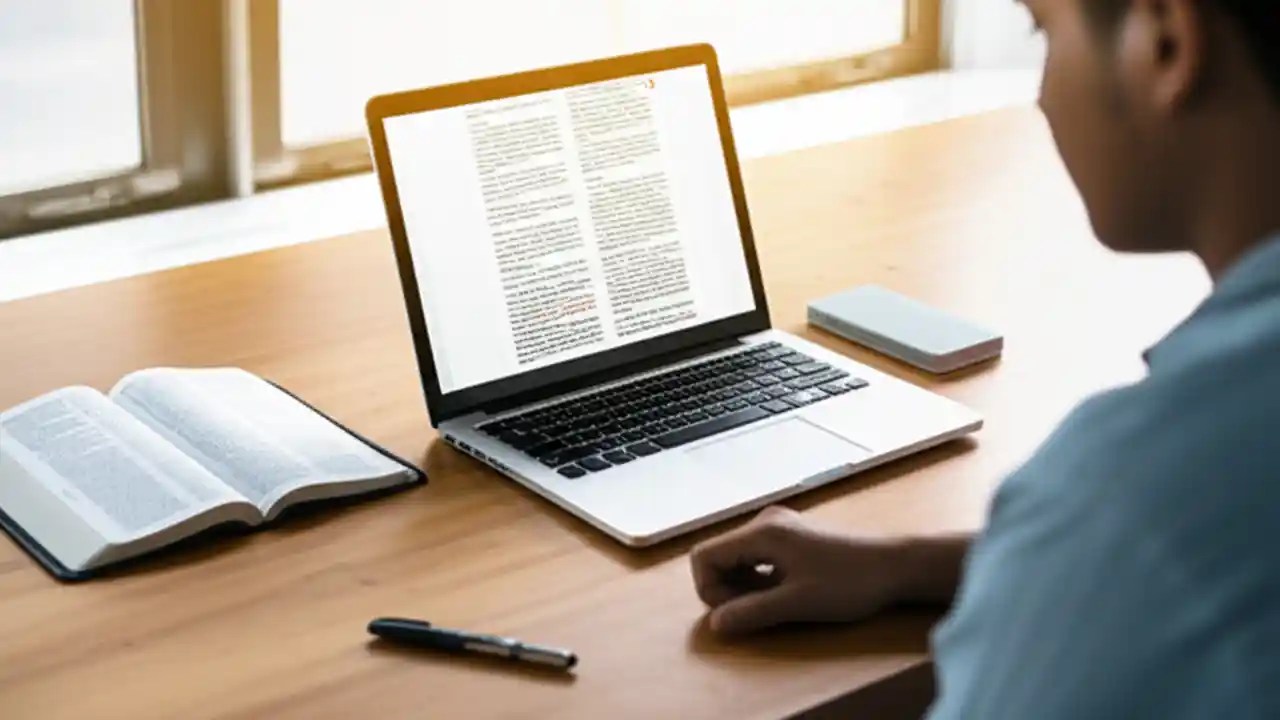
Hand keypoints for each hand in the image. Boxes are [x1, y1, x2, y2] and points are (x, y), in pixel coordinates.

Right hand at [690, 507, 968, 635]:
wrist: (896, 565)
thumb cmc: (850, 581)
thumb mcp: (797, 603)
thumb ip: (752, 612)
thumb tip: (716, 624)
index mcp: (761, 532)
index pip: (704, 556)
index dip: (710, 590)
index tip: (738, 612)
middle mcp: (765, 522)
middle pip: (719, 556)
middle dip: (728, 589)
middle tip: (759, 612)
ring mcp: (780, 527)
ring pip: (739, 559)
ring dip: (745, 587)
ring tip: (776, 604)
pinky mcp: (794, 537)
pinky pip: (758, 558)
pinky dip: (761, 579)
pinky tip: (787, 593)